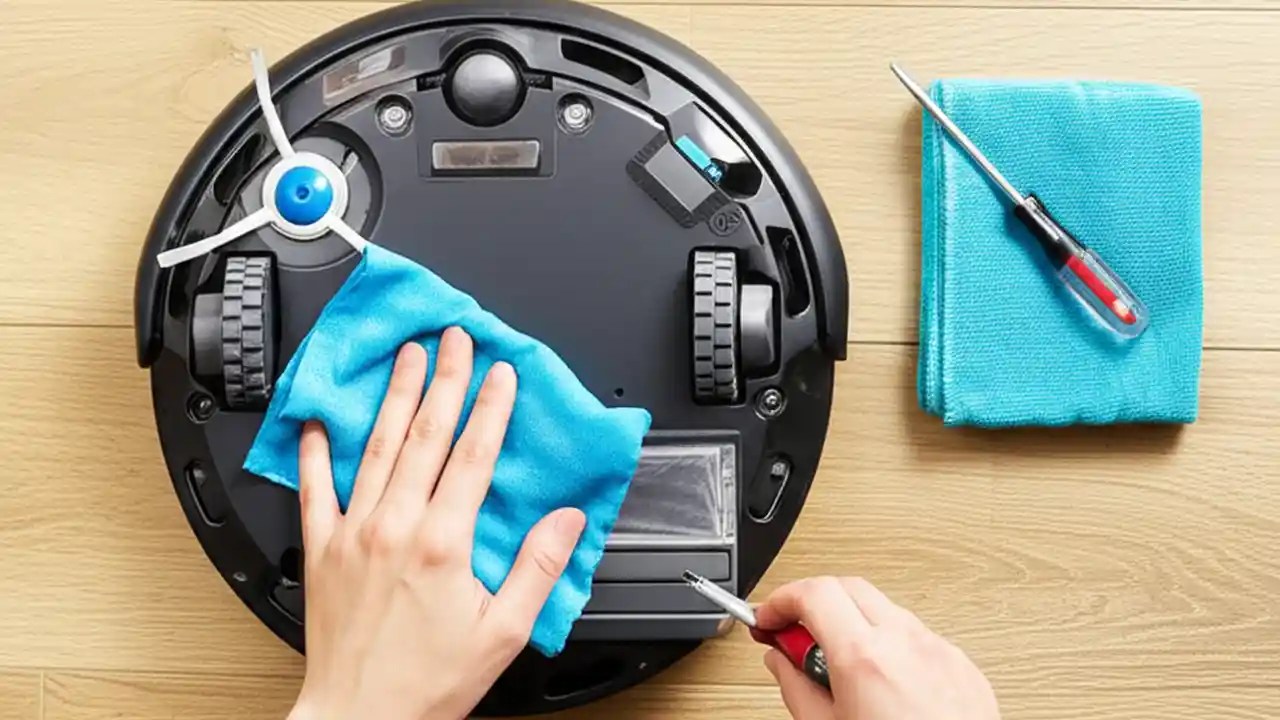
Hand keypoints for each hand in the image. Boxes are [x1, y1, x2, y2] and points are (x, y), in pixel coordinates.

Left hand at [288, 330, 586, 719]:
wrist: (360, 719)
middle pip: (424, 436)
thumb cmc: (429, 682)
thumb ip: (537, 569)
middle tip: (452, 339)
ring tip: (404, 357)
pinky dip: (316, 451)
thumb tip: (565, 521)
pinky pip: (314, 489)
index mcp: (443, 544)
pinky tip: (321, 421)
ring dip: (393, 397)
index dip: (489, 407)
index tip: (500, 372)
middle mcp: (394, 527)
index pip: (472, 455)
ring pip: (376, 449)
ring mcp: (353, 534)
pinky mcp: (320, 550)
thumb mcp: (503, 633)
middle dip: (442, 380)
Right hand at [756, 577, 999, 719]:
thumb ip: (797, 689)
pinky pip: (916, 636)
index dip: (781, 599)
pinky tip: (881, 680)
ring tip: (837, 665)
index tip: (768, 618)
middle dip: (813, 602)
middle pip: (847, 587)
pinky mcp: (962, 665)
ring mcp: (939, 650)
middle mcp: (905, 643)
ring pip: (884, 609)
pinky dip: (889, 644)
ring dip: (853, 621)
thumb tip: (780, 663)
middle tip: (792, 633)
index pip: (813, 593)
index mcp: (865, 658)